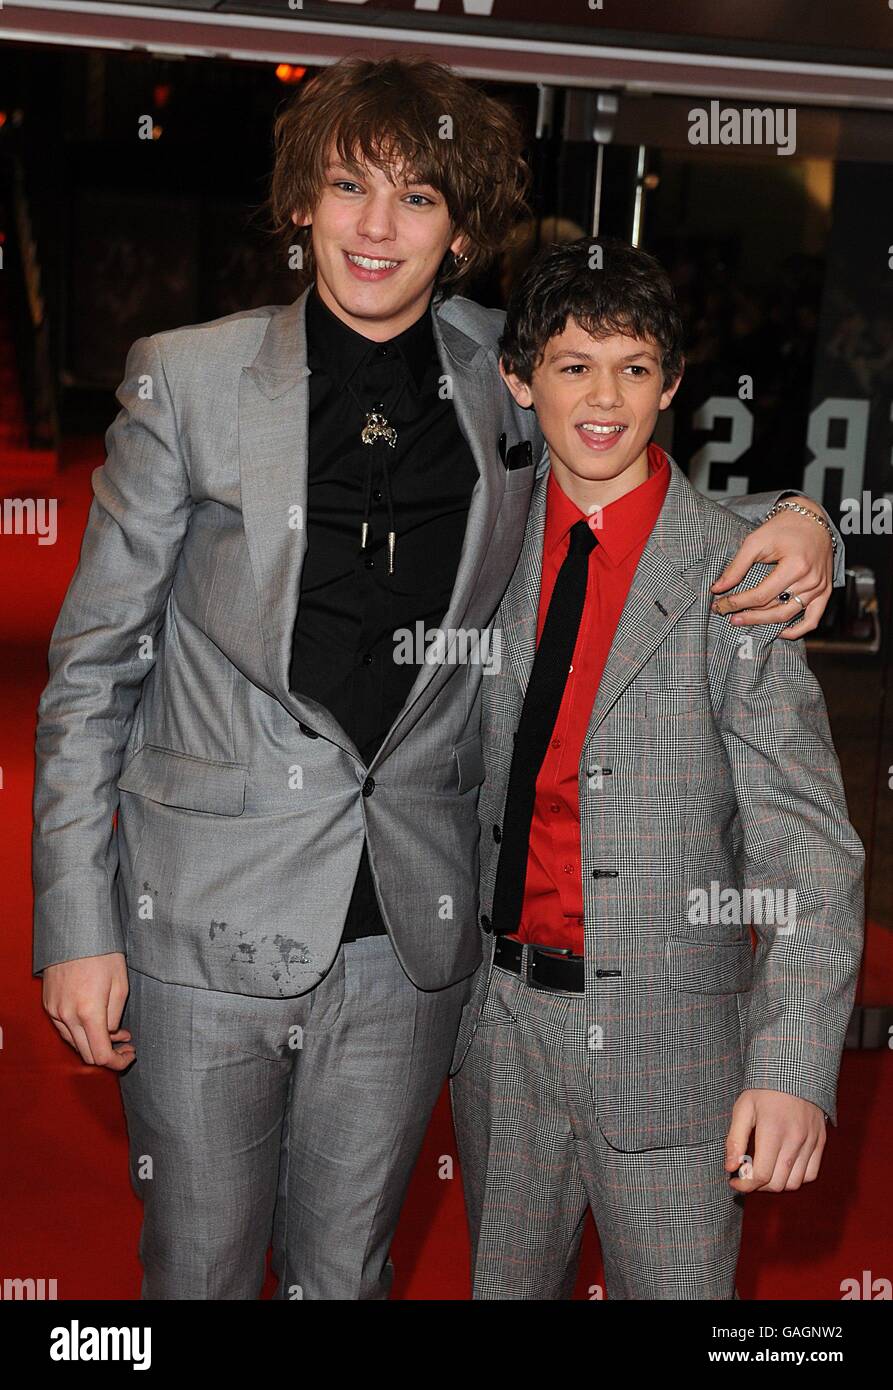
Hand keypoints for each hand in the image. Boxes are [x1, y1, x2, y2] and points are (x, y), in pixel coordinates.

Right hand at [42, 952, 134, 1070]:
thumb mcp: (120, 985)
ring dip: (94, 1042)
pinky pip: (64, 1028)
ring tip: (114, 1030)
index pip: (101, 1054)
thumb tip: (111, 1033)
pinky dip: (80, 1031)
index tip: (130, 1054)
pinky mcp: (49, 1004)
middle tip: (126, 1043)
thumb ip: (115, 1015)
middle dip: (108, 1054)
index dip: (117, 1061)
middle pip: (86, 1054)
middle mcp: (68, 1016)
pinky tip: (94, 1020)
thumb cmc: (102, 954)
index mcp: (89, 1012)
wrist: (75, 934)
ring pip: (74, 1043)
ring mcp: (55, 1011)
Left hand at [710, 497, 833, 638]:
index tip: (720, 605)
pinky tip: (778, 631)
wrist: (811, 519)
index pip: (761, 595)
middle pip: (774, 608)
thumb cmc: (784, 528)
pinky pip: (812, 619)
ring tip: (745, 620)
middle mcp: (811, 580)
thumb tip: (718, 588)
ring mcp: (820, 588)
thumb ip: (737, 566)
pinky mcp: (825, 591)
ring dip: (765, 622)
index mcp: (796, 566)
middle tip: (728, 617)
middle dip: (748, 615)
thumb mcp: (756, 541)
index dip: (738, 603)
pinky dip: (796, 630)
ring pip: (789, 615)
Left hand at [725, 1089, 826, 1192]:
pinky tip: (783, 1166)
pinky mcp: (820, 1141)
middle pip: (778, 1184)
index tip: (734, 1181)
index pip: (762, 1175)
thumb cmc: (763, 1089)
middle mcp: (795, 1139)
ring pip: (795, 1183)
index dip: (745, 1185)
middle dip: (758, 1186)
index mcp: (773, 1130)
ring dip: (777, 1184)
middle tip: (747, 1174)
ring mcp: (811, 1141)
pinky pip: (811, 1174)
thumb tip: (730, 1168)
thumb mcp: (743, 1108)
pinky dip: (797, 1178)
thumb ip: (734, 1140)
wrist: (794, 1070)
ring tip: (764, 1170)